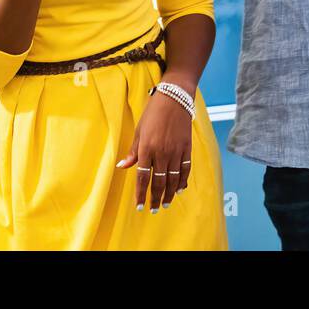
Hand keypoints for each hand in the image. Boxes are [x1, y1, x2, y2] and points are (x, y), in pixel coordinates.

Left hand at [117, 87, 193, 211]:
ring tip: (166, 204)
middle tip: (154, 210)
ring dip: (169, 194)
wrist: (174, 99)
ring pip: (173, 179)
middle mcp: (162, 152)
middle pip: (159, 182)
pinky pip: (186, 169)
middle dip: (156, 198)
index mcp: (146, 148)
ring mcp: (176, 151)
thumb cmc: (153, 114)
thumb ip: (133, 152)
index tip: (139, 206)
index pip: (142, 177)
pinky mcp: (187, 148)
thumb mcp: (139, 131)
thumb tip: (122, 166)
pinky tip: (180, 189)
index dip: (140, 194)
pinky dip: (183, 181)